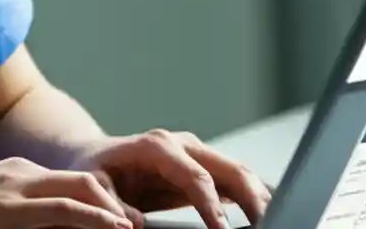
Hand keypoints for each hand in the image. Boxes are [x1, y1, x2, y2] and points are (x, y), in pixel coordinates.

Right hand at [0, 156, 134, 228]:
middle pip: (88, 181)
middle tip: (141, 227)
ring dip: (114, 211)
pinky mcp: (6, 208)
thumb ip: (13, 220)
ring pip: (83, 190)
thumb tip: (40, 227)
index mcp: (15, 175)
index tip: (126, 223)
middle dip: (119, 203)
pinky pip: (64, 210)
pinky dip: (96, 219)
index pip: (73, 184)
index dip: (106, 201)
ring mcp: (13, 187)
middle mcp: (19, 174)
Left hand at [68, 129, 273, 228]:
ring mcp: (195, 152)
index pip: (195, 176)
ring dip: (259, 196)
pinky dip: (253, 195)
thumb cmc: (92, 170)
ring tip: (275, 221)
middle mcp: (181, 144)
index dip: (211, 204)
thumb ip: (110, 203)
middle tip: (268, 225)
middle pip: (229, 168)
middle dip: (251, 197)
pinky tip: (266, 214)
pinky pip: (234, 179)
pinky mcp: (202, 165)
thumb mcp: (91, 184)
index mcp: (157, 146)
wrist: (92, 155)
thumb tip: (131, 224)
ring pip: (238, 171)